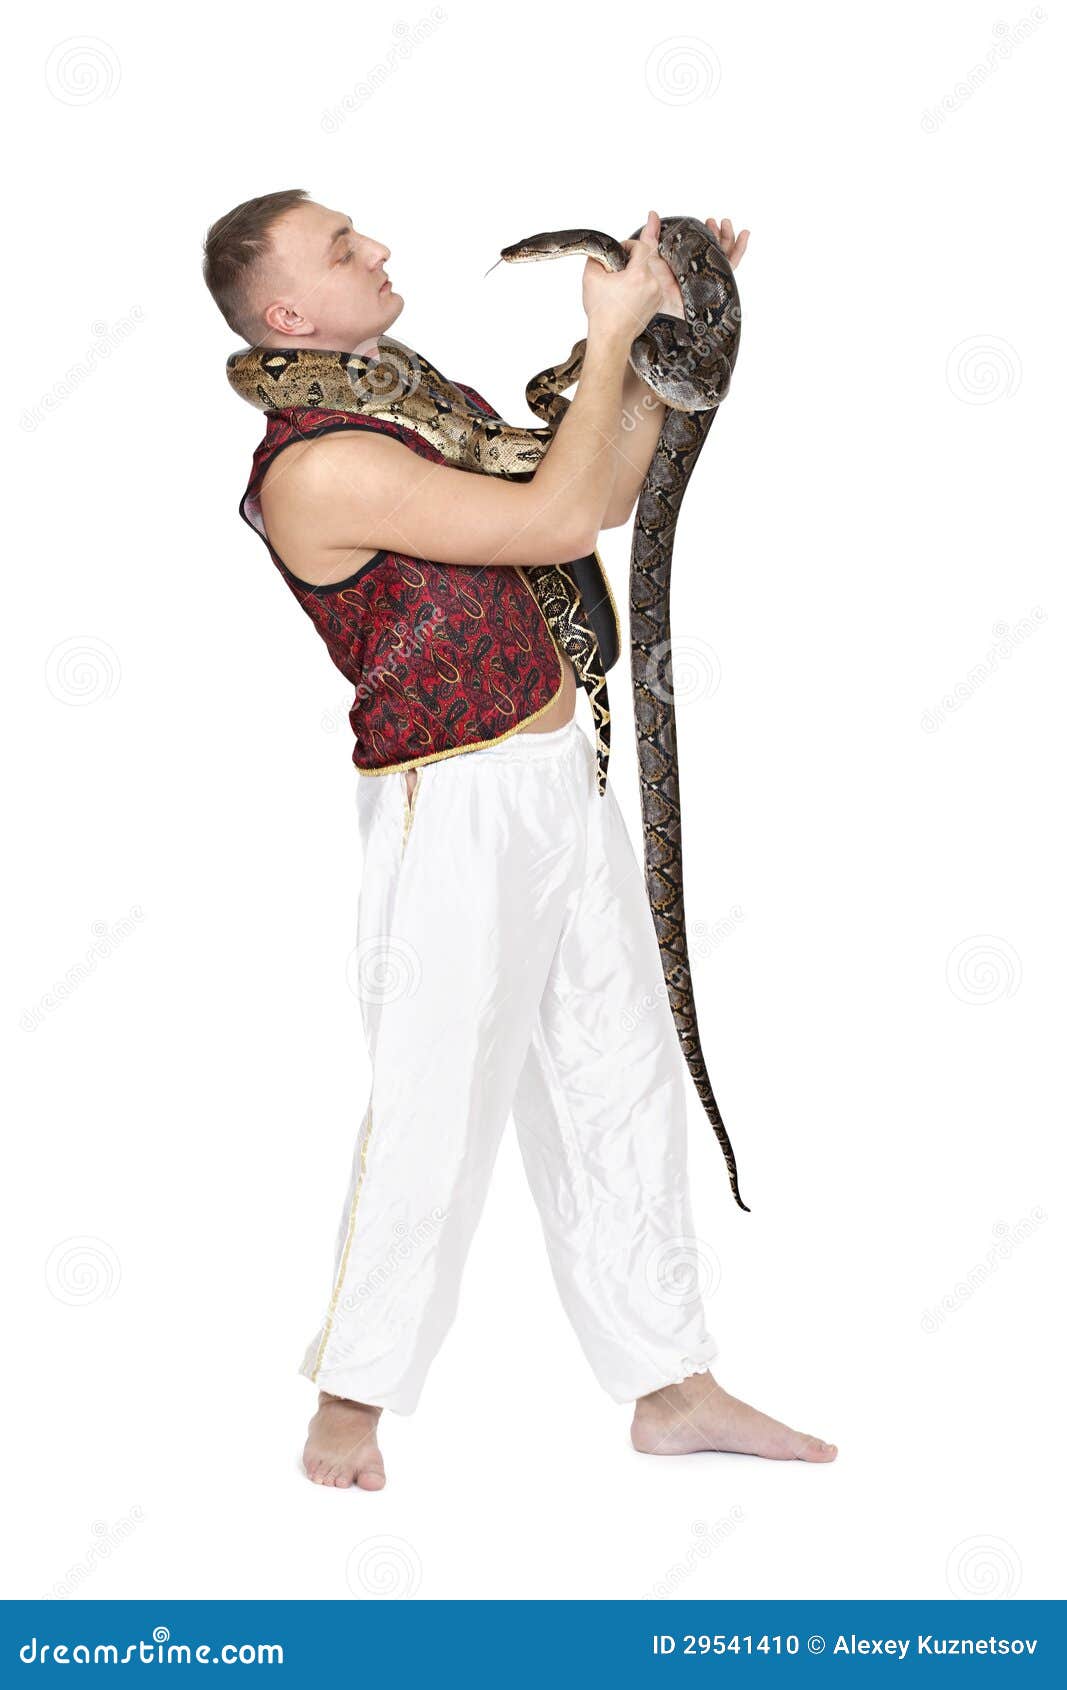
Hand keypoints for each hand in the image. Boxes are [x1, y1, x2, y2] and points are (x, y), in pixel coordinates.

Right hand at [582, 231, 663, 342]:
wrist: (611, 338)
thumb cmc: (602, 314)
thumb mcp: (591, 278)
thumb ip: (596, 257)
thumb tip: (600, 250)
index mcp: (639, 275)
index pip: (641, 246)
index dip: (628, 244)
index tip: (621, 251)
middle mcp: (652, 284)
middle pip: (646, 259)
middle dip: (631, 261)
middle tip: (618, 270)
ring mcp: (657, 295)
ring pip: (649, 273)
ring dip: (636, 273)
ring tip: (621, 285)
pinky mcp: (657, 303)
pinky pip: (651, 286)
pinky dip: (641, 286)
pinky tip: (627, 295)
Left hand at [625, 209, 750, 320]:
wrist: (659, 302)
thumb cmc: (652, 284)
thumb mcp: (649, 255)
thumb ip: (651, 236)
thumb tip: (653, 214)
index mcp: (683, 261)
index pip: (699, 244)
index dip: (705, 231)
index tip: (708, 220)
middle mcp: (696, 268)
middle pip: (713, 248)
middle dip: (718, 232)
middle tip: (716, 221)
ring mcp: (706, 275)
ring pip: (723, 254)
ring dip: (728, 237)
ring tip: (726, 223)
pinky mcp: (716, 282)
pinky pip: (730, 266)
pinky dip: (739, 249)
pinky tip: (744, 235)